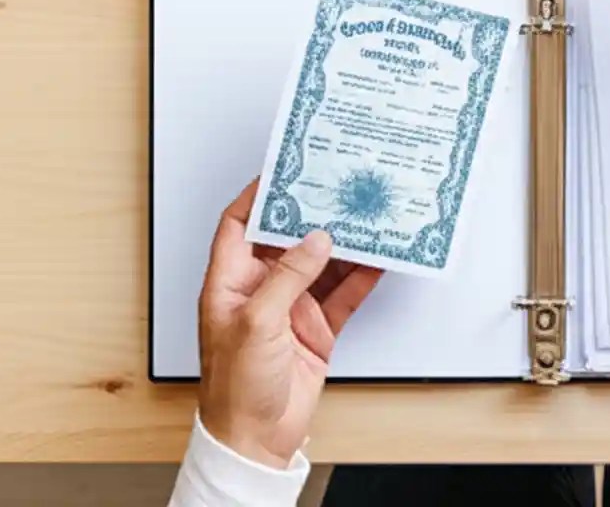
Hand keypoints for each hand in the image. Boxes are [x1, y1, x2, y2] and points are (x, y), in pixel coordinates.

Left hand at [198, 179, 381, 467]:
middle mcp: (260, 289)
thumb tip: (315, 240)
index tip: (286, 170)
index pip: (240, 224)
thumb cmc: (234, 387)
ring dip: (345, 243)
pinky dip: (363, 276)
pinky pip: (344, 293)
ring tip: (367, 218)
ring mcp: (291, 307)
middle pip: (289, 239)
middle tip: (339, 189)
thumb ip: (289, 277)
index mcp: (230, 281)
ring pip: (323, 263)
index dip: (260, 195)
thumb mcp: (255, 323)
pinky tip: (379, 259)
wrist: (256, 437)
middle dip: (314, 215)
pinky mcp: (317, 327)